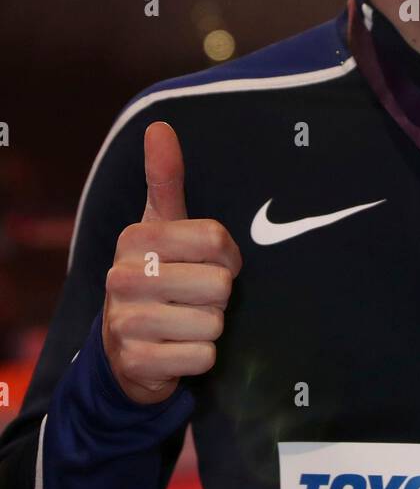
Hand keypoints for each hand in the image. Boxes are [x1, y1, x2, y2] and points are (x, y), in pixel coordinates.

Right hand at [102, 121, 242, 403]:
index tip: (212, 263)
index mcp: (135, 237)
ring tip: (184, 322)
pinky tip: (177, 350)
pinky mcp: (135, 363)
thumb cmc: (157, 275)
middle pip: (219, 282)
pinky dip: (200, 358)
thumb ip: (165, 178)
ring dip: (209, 327)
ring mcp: (125, 322)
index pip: (216, 238)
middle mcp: (121, 276)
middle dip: (218, 296)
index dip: (228, 256)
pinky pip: (202, 357)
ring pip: (212, 322)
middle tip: (193, 298)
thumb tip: (158, 126)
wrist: (125, 349)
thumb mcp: (160, 226)